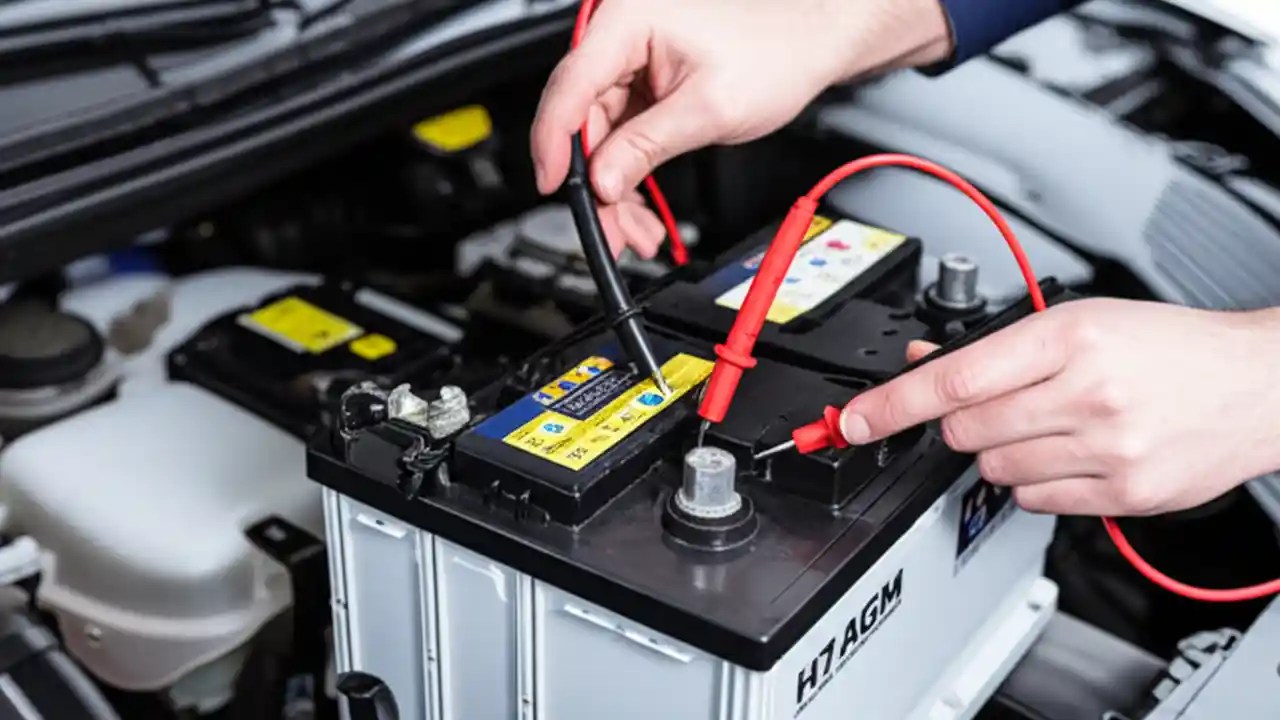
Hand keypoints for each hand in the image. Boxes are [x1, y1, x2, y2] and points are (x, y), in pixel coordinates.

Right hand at [530, 0, 951, 256]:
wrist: (808, 43)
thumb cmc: (774, 53)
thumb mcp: (708, 110)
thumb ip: (647, 146)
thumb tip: (603, 180)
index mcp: (628, 20)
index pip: (570, 86)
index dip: (554, 143)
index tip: (553, 185)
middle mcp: (620, 34)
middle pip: (581, 118)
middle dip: (596, 181)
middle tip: (609, 229)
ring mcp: (628, 58)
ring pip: (599, 134)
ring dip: (615, 186)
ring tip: (635, 230)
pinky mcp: (639, 80)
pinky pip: (620, 132)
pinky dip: (629, 170)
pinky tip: (638, 206)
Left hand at [840, 299, 1279, 515]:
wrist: (1257, 385)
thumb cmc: (1169, 346)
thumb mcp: (1081, 320)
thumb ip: (995, 345)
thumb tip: (921, 364)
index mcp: (1070, 337)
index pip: (954, 379)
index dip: (891, 405)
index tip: (853, 422)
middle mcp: (1088, 393)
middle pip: (965, 430)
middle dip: (963, 422)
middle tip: (1001, 405)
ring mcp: (1107, 448)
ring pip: (993, 470)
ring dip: (1000, 452)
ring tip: (1049, 425)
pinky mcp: (1124, 493)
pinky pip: (1033, 500)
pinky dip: (1033, 482)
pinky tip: (1071, 454)